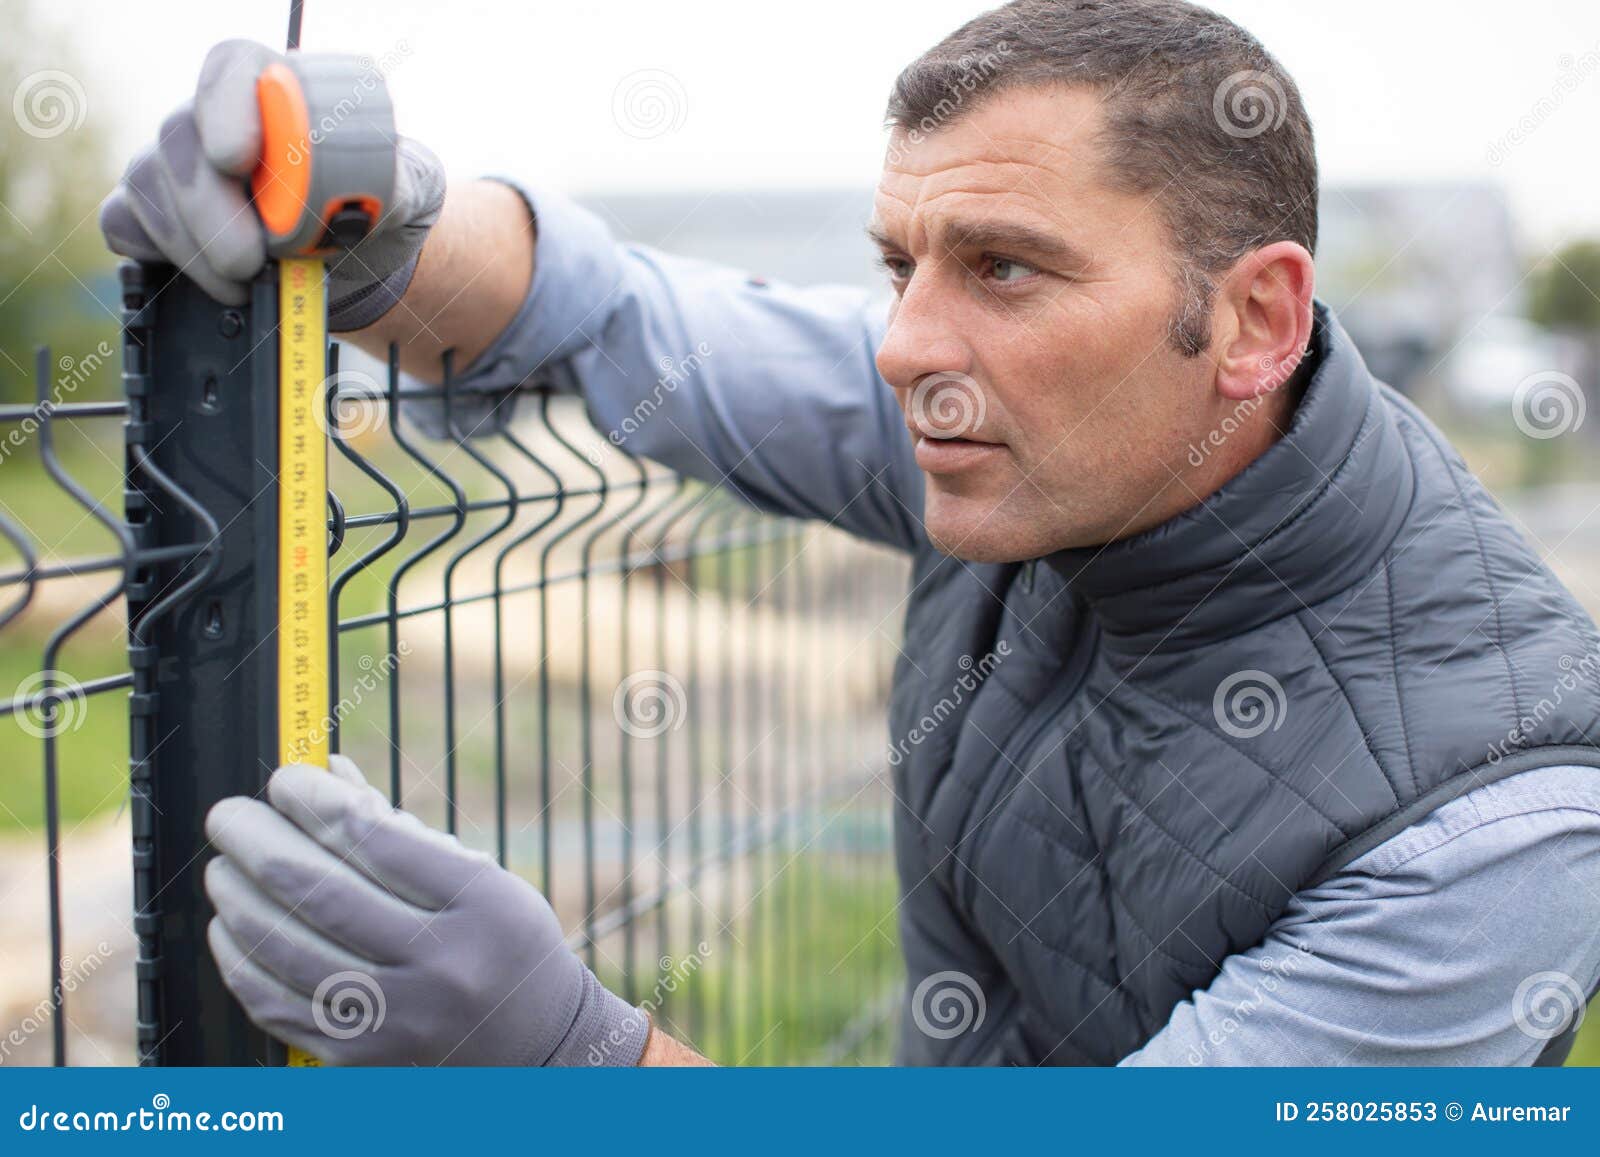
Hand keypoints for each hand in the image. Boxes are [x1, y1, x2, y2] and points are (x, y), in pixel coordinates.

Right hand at [99, 39, 444, 325]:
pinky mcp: (150, 212)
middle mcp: (212, 117)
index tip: (239, 158)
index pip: (232, 67)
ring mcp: (174, 163)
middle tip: (249, 258)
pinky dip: (165, 260)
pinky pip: (125, 225)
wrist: (358, 259)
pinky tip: (219, 285)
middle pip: (180, 137)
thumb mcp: (410, 190)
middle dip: (210, 207)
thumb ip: (396, 183)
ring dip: (197, 248)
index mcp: (274, 89)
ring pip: (149, 188)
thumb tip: (366, 194)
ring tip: (251, 280)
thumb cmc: (378, 207)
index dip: (228, 107)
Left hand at [203, 757, 647, 1065]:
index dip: (315, 802)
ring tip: (224, 867)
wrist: (537, 1047)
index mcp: (482, 905)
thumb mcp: (481, 878)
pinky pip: (275, 1005)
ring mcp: (399, 1021)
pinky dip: (239, 960)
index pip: (379, 841)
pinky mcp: (362, 1060)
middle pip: (321, 893)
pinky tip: (232, 926)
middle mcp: (443, 967)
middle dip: (256, 843)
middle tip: (228, 816)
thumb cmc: (501, 943)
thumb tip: (325, 773)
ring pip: (285, 951)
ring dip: (237, 899)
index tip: (285, 780)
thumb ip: (400, 830)